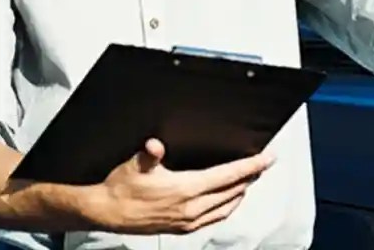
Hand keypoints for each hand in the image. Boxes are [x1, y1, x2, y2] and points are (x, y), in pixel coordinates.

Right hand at [85, 138, 273, 234]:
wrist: (108, 212)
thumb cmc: (121, 187)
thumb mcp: (135, 165)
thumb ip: (149, 154)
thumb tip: (155, 145)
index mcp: (185, 190)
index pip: (226, 176)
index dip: (249, 166)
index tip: (265, 159)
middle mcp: (191, 208)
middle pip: (232, 191)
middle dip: (249, 177)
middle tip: (261, 165)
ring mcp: (188, 221)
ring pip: (226, 207)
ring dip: (240, 192)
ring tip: (248, 180)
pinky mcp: (182, 228)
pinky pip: (215, 218)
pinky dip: (227, 207)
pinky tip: (228, 201)